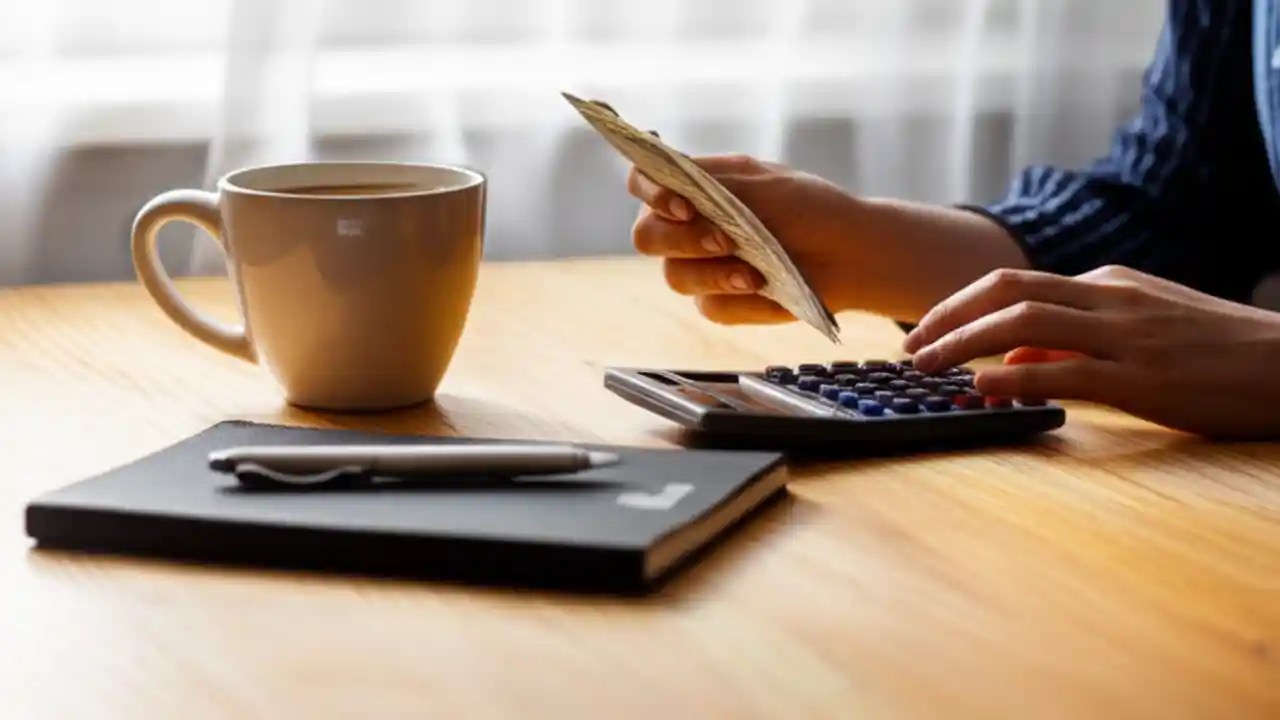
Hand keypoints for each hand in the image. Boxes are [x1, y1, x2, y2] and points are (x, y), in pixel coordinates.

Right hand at [627, 154, 864, 323]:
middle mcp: (686, 228)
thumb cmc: (809, 208)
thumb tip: (675, 175)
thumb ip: (718, 180)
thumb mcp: (767, 183)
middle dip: (682, 239)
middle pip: (647, 236)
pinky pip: (708, 305)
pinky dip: (736, 296)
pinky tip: (762, 286)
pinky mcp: (717, 302)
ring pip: (675, 276)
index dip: (650, 193)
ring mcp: (699, 268)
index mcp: (692, 188)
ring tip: (752, 271)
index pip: (643, 182)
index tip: (684, 205)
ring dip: (712, 273)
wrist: (849, 252)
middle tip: (723, 240)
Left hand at [902, 265, 1279, 437]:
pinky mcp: (1143, 378)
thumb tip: (1006, 359)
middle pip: (1006, 292)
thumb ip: (1071, 338)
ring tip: (926, 368)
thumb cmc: (1213, 351)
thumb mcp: (1138, 329)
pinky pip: (1064, 372)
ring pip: (1025, 324)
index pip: (1013, 285)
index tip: (924, 332)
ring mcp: (1126, 335)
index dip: (958, 307)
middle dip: (946, 318)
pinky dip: (1014, 379)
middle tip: (908, 348)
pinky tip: (981, 389)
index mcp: (1106, 283)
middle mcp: (1109, 298)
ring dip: (963, 345)